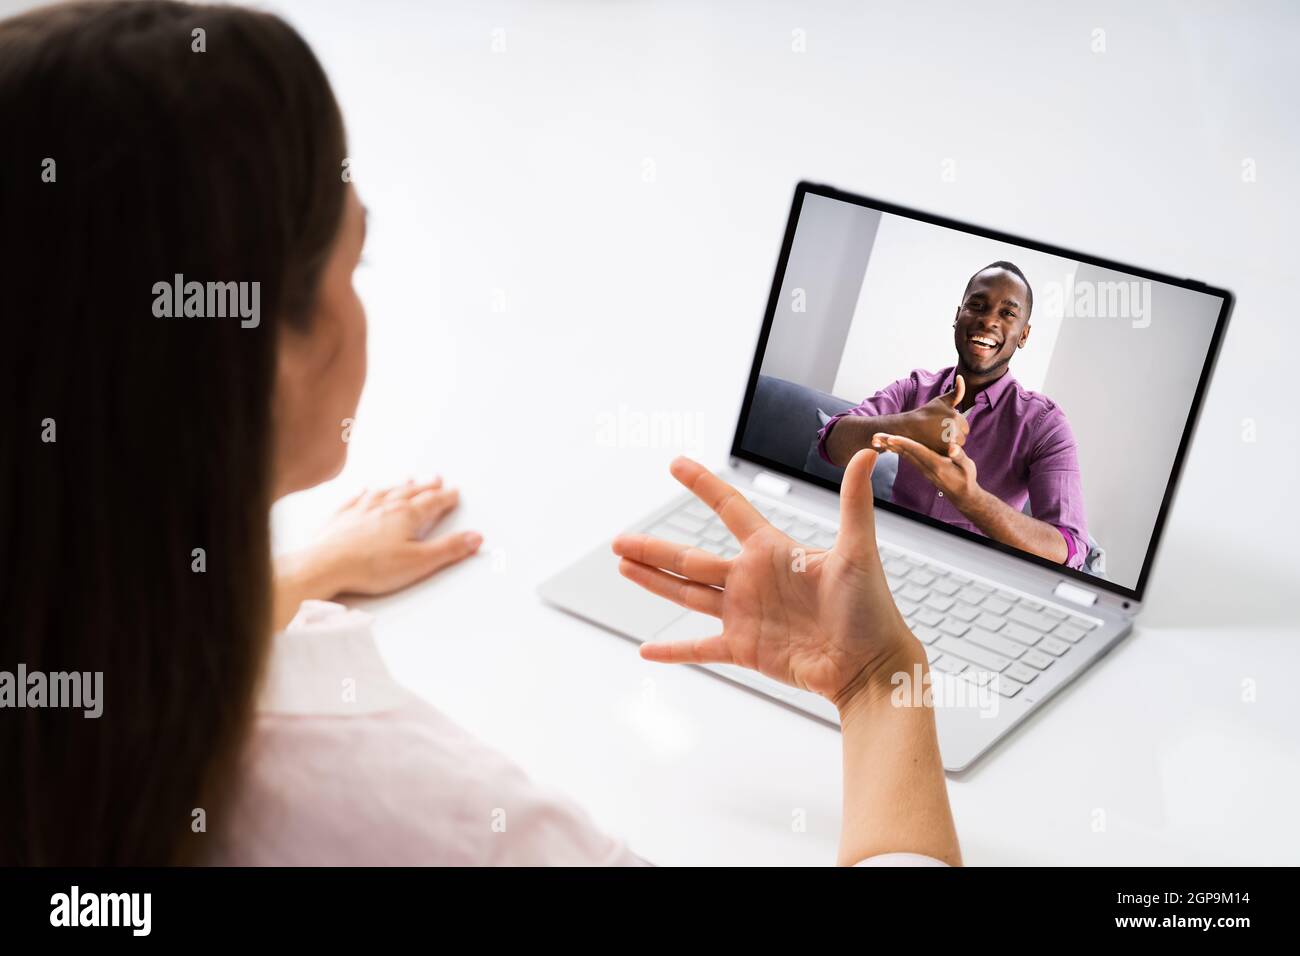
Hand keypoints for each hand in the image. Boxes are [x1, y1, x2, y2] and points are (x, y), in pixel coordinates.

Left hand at [278, 478, 481, 604]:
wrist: (325, 564)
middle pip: (411, 492)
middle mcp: (385, 506)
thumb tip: (474, 537)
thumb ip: (449, 549)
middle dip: (427, 486)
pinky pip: (356, 498)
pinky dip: (365, 493)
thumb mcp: (419, 562)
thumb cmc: (370, 566)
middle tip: (437, 479)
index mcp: (407, 515)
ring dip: (400, 485)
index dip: (447, 497)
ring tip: (409, 479)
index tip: (455, 492)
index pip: (433, 502)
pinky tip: (366, 489)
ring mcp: (361, 509)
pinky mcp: (340, 517)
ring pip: (386, 492)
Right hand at [611, 452, 923, 715]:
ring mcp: (744, 615)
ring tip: (622, 567)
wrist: (871, 665)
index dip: (702, 485)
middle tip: (618, 539)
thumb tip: (865, 453)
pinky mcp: (744, 649)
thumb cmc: (871, 607)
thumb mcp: (858, 551)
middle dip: (653, 548)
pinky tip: (646, 650)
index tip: (676, 464)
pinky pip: (700, 648)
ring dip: (653, 582)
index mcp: (772, 551)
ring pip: (687, 594)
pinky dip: (673, 650)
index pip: (729, 509)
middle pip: (690, 558)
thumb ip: (854, 502)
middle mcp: (751, 579)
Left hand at [872, 434, 978, 506]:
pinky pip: (907, 457)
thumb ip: (960, 457)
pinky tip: (888, 444)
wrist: (962, 495)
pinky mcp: (922, 468)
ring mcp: (923, 468)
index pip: (918, 452)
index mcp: (937, 465)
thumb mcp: (968, 467)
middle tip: (875, 436)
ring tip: (876, 438)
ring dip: (890, 446)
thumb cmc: (966, 479)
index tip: (892, 438)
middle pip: (905, 453)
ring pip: (904, 455)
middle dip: (890, 444)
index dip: (905, 444)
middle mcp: (926, 467)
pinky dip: (896, 450)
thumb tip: (953, 448)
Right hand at [898, 374, 967, 452]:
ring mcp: (948, 440)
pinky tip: (936, 447)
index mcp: (955, 416)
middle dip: (954, 437)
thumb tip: (962, 377)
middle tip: (938, 434)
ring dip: (950, 446)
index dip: (955, 428)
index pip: (965, 428)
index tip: (942, 426)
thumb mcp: (941, 401)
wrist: (907, 428)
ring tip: (936, 440)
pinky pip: (952, 454)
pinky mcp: (942, 451)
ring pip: (958, 447)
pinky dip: (946, 453)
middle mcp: (953, 428)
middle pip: (963, 438)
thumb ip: (956, 392)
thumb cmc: (925, 414)